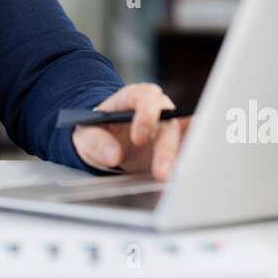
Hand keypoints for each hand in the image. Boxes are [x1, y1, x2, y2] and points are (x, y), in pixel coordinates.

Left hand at [72, 83, 189, 181]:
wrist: (108, 143)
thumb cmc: (97, 132)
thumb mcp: (86, 135)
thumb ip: (95, 142)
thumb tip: (113, 154)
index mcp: (133, 98)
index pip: (145, 98)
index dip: (145, 116)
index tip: (138, 139)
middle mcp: (157, 109)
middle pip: (170, 121)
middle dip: (167, 148)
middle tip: (161, 172)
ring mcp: (171, 126)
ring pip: (186, 136)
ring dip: (183, 158)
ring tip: (174, 180)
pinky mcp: (179, 144)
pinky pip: (191, 150)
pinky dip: (190, 162)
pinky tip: (184, 179)